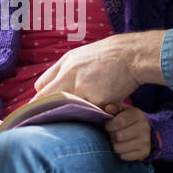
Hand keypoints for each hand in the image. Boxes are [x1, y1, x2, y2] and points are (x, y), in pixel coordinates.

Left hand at [32, 31, 166, 106]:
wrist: (132, 55)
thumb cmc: (110, 55)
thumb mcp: (83, 55)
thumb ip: (68, 69)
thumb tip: (56, 85)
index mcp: (65, 63)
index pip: (41, 86)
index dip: (43, 97)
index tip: (46, 105)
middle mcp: (69, 74)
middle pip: (46, 99)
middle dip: (47, 109)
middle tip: (51, 117)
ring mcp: (81, 88)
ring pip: (65, 108)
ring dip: (69, 113)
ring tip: (75, 117)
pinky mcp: (95, 99)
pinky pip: (87, 113)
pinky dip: (90, 115)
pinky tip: (94, 114)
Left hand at [102, 104, 151, 160]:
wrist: (142, 131)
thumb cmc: (126, 120)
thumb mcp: (120, 111)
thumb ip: (113, 108)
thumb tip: (108, 108)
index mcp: (137, 114)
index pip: (119, 122)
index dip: (109, 125)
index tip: (107, 126)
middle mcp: (144, 127)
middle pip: (119, 136)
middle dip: (111, 135)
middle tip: (112, 134)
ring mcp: (146, 141)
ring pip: (119, 148)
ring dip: (114, 145)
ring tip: (117, 140)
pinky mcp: (145, 152)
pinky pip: (124, 156)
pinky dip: (120, 153)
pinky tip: (123, 147)